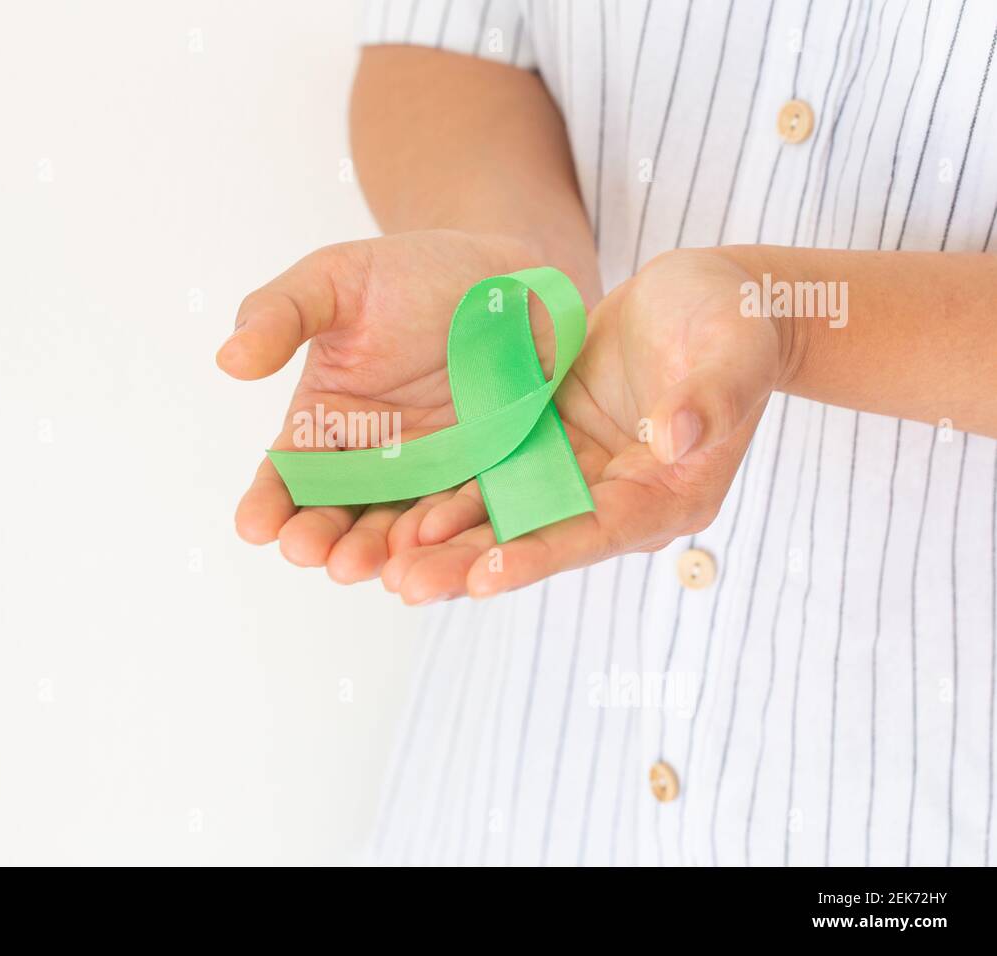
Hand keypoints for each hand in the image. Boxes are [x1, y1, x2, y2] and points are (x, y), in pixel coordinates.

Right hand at [217, 229, 554, 583]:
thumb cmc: (412, 271)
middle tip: (310, 553)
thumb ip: (280, 314)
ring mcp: (429, 474)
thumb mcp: (336, 279)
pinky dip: (445, 539)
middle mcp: (371, 459)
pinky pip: (462, 516)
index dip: (269, 501)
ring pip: (396, 527)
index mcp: (323, 420)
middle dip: (320, 537)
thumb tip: (229, 360)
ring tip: (361, 566)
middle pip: (338, 512)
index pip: (287, 472)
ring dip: (376, 553)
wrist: (508, 275)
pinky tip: (430, 550)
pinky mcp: (486, 478)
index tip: (254, 525)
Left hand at [380, 247, 784, 602]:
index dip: (542, 553)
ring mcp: (582, 476)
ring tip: (388, 570)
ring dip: (452, 545)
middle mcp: (622, 499)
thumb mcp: (730, 347)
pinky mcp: (552, 447)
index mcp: (672, 492)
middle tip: (409, 588)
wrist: (706, 297)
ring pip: (509, 520)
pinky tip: (402, 519)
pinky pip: (497, 482)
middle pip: (543, 541)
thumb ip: (710, 396)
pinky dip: (453, 501)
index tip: (486, 578)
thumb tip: (675, 437)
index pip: (600, 531)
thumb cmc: (731, 318)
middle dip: (475, 566)